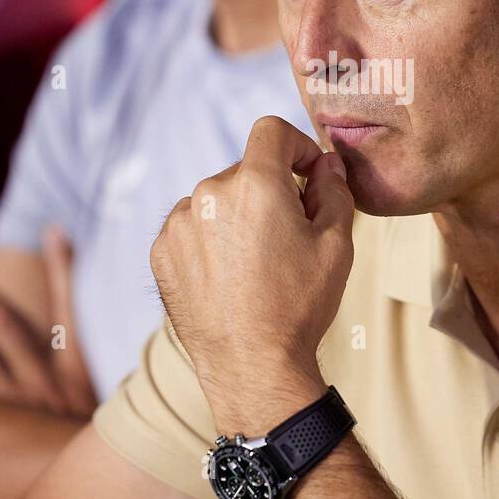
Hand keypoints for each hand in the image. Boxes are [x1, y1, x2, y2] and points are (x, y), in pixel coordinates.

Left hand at [0, 227, 96, 417]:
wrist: (86, 465)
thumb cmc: (89, 403)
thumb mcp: (87, 357)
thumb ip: (72, 295)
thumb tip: (58, 230)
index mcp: (74, 364)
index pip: (64, 308)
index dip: (56, 269)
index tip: (37, 237)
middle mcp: (45, 383)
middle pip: (6, 332)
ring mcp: (19, 407)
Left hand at [150, 116, 353, 426]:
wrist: (251, 367)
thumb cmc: (299, 306)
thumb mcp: (337, 244)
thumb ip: (335, 190)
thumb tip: (327, 165)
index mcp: (255, 184)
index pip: (272, 131)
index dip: (298, 146)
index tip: (308, 175)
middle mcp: (208, 193)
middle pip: (246, 169)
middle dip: (270, 190)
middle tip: (290, 235)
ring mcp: (178, 223)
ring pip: (216, 199)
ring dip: (237, 214)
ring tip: (256, 262)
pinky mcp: (160, 250)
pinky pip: (191, 226)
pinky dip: (210, 239)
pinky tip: (229, 276)